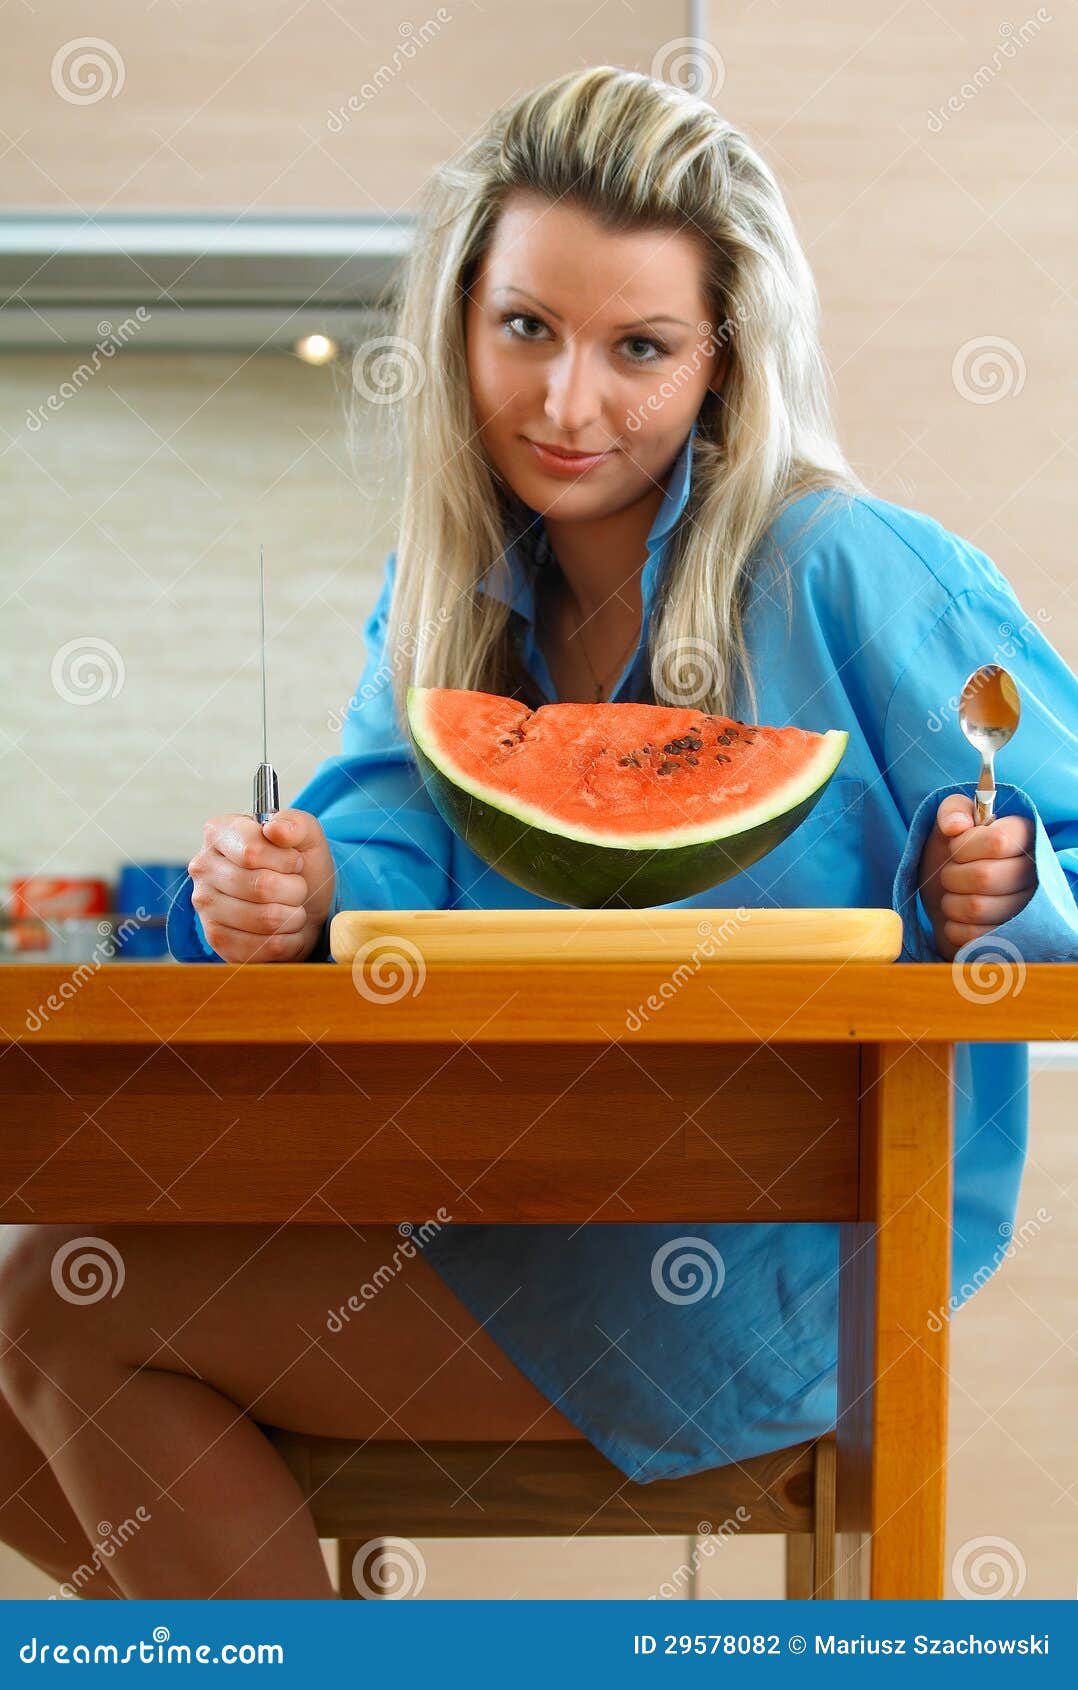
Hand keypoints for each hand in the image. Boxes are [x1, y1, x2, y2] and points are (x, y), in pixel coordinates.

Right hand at [188, 809, 335, 962]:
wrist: (302, 903)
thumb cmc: (298, 866)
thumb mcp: (306, 836)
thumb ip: (295, 824)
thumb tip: (275, 829)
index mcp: (219, 833)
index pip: (252, 851)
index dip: (286, 860)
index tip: (294, 862)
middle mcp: (203, 868)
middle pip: (262, 887)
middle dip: (295, 889)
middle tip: (297, 887)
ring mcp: (205, 906)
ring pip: (266, 918)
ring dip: (294, 915)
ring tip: (292, 907)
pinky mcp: (217, 940)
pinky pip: (264, 946)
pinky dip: (289, 940)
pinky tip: (285, 928)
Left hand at [917, 793, 1036, 960]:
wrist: (945, 899)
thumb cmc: (951, 857)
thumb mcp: (949, 825)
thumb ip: (952, 811)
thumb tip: (956, 826)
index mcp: (1025, 837)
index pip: (997, 841)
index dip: (965, 845)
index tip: (956, 847)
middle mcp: (1034, 874)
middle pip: (983, 876)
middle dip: (952, 875)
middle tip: (951, 875)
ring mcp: (1026, 911)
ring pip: (975, 907)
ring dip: (950, 902)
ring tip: (955, 896)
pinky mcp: (1010, 939)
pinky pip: (972, 935)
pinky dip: (953, 926)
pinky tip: (959, 918)